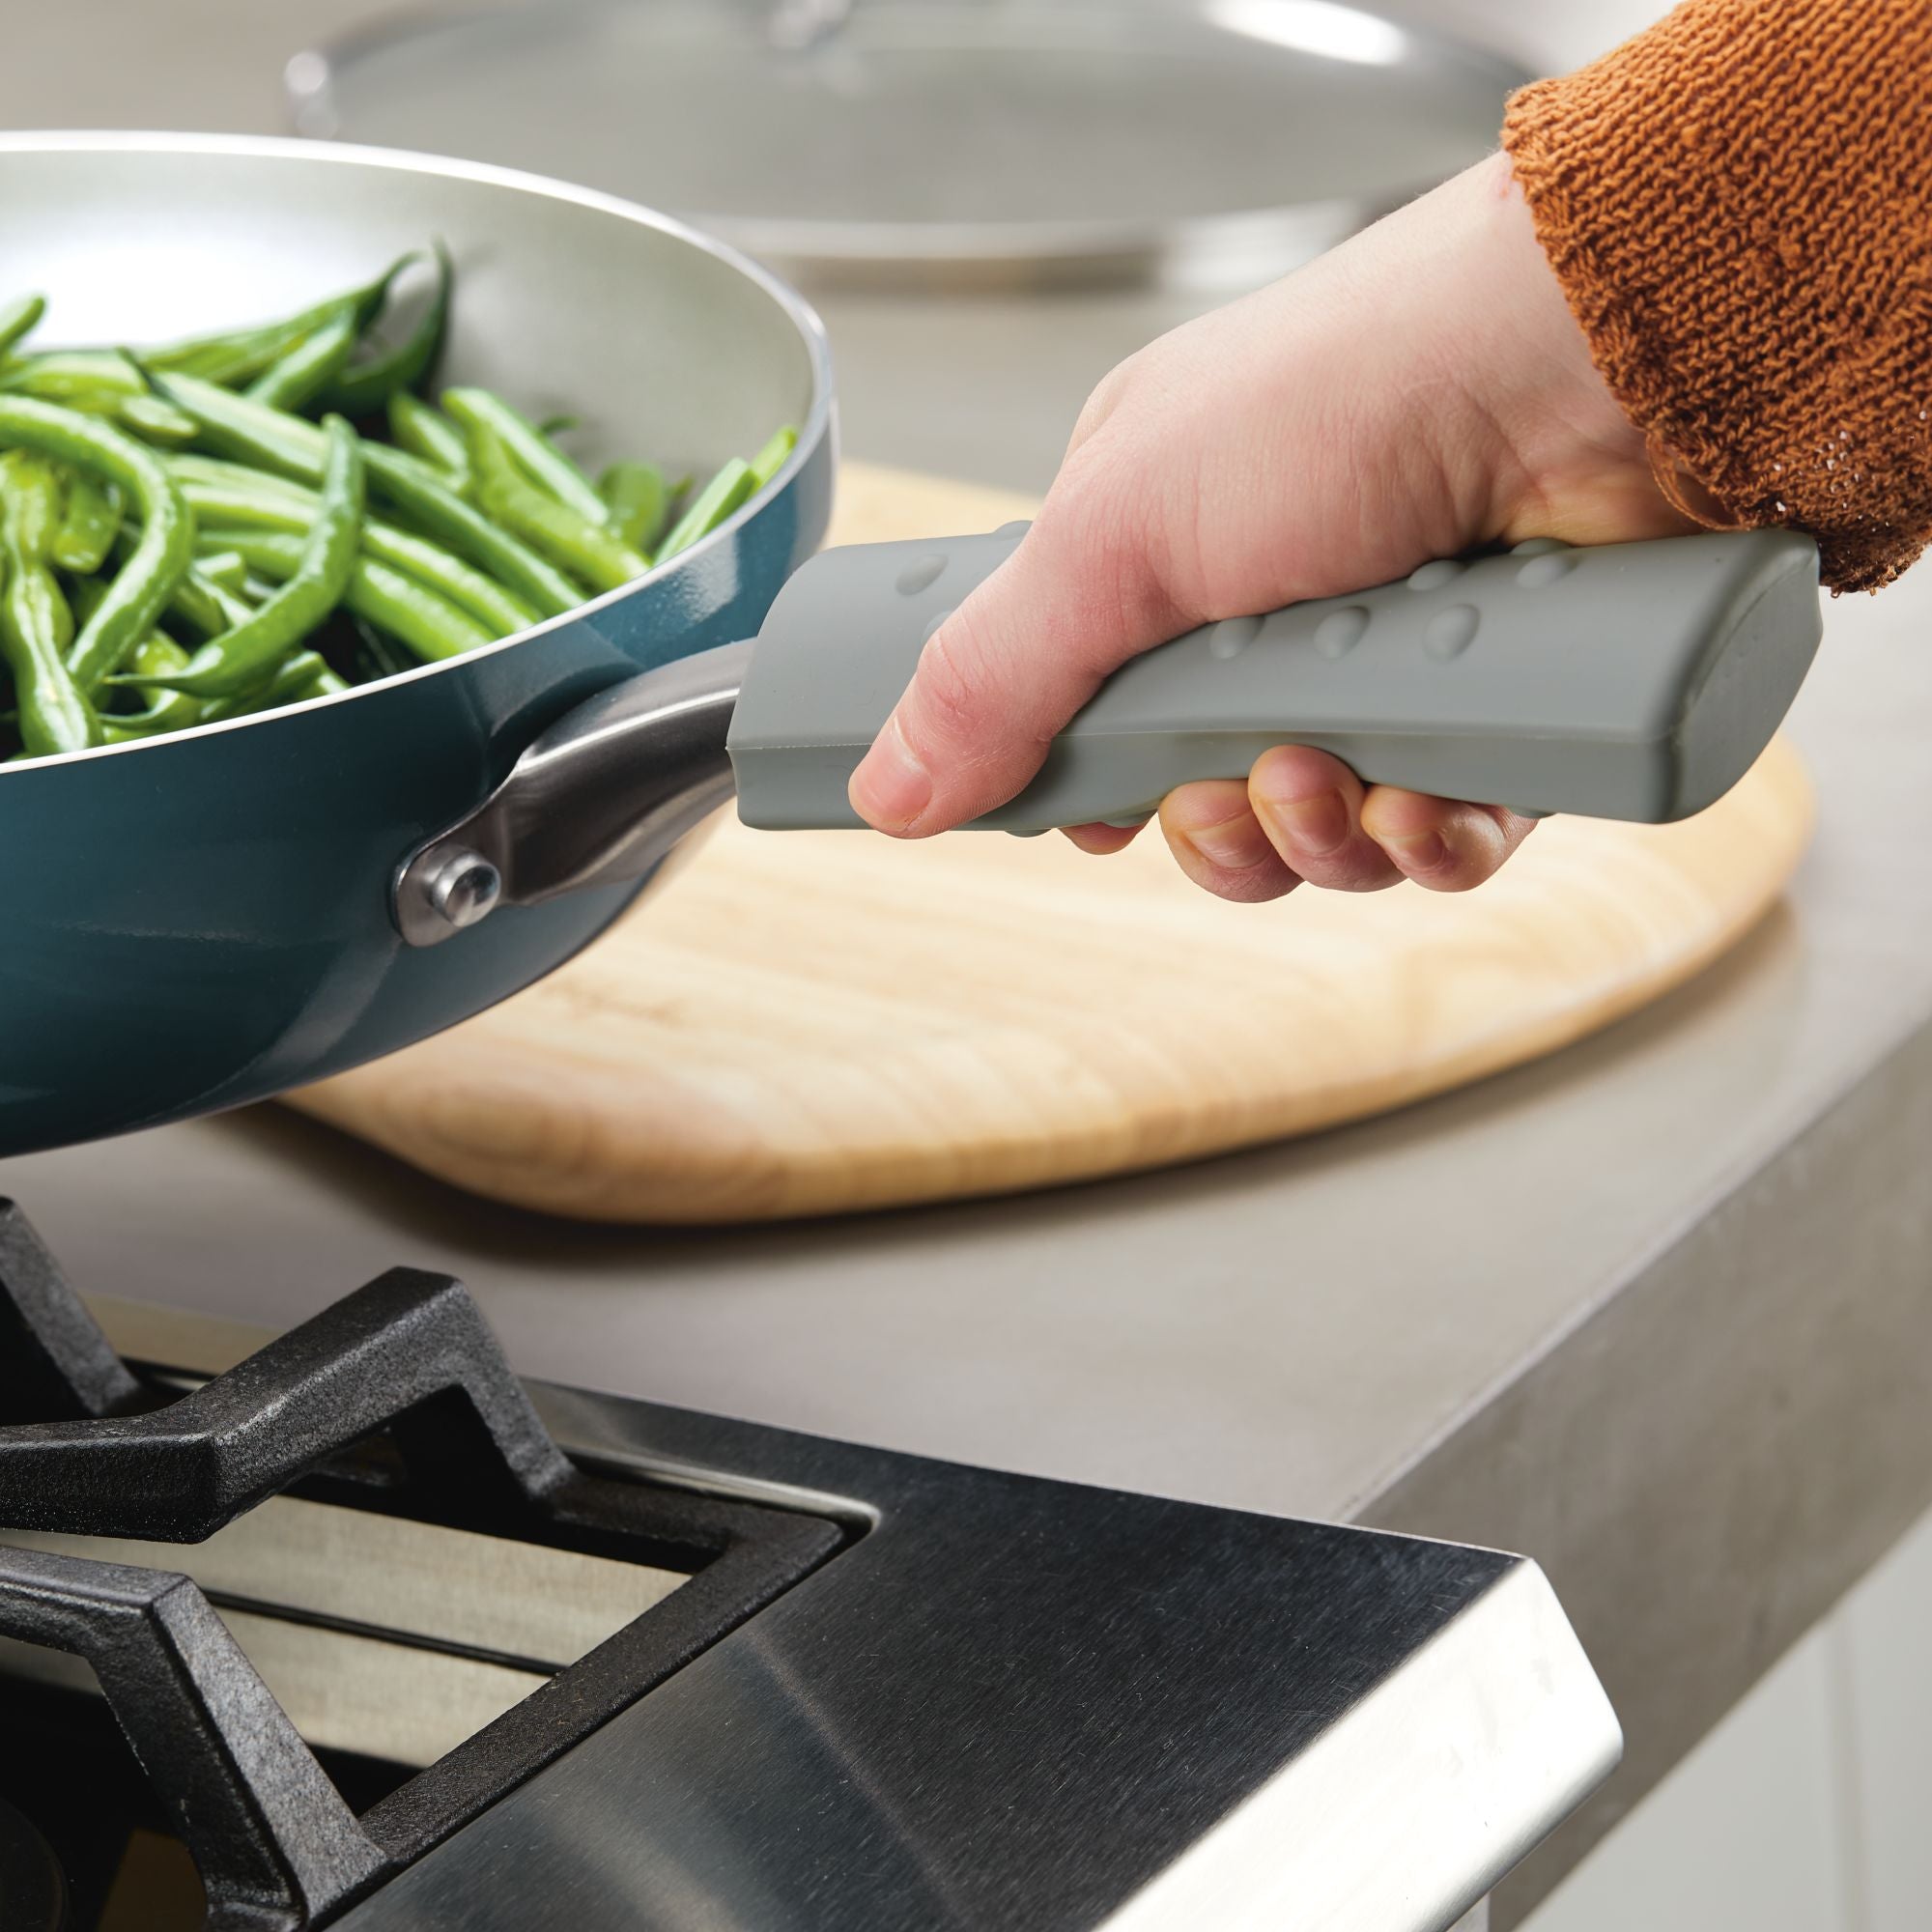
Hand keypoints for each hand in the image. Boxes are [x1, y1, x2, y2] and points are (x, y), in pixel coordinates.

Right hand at [848, 152, 1695, 901]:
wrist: (1573, 363)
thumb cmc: (1340, 401)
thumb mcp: (1112, 539)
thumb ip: (991, 676)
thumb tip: (886, 791)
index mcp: (1162, 552)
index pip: (1094, 713)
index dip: (1093, 791)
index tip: (1096, 819)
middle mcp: (1274, 610)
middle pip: (1208, 801)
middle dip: (1214, 833)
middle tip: (1224, 787)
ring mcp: (1393, 661)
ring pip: (1327, 835)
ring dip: (1318, 838)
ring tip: (1332, 773)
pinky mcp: (1499, 707)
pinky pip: (1444, 838)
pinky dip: (1428, 840)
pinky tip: (1427, 794)